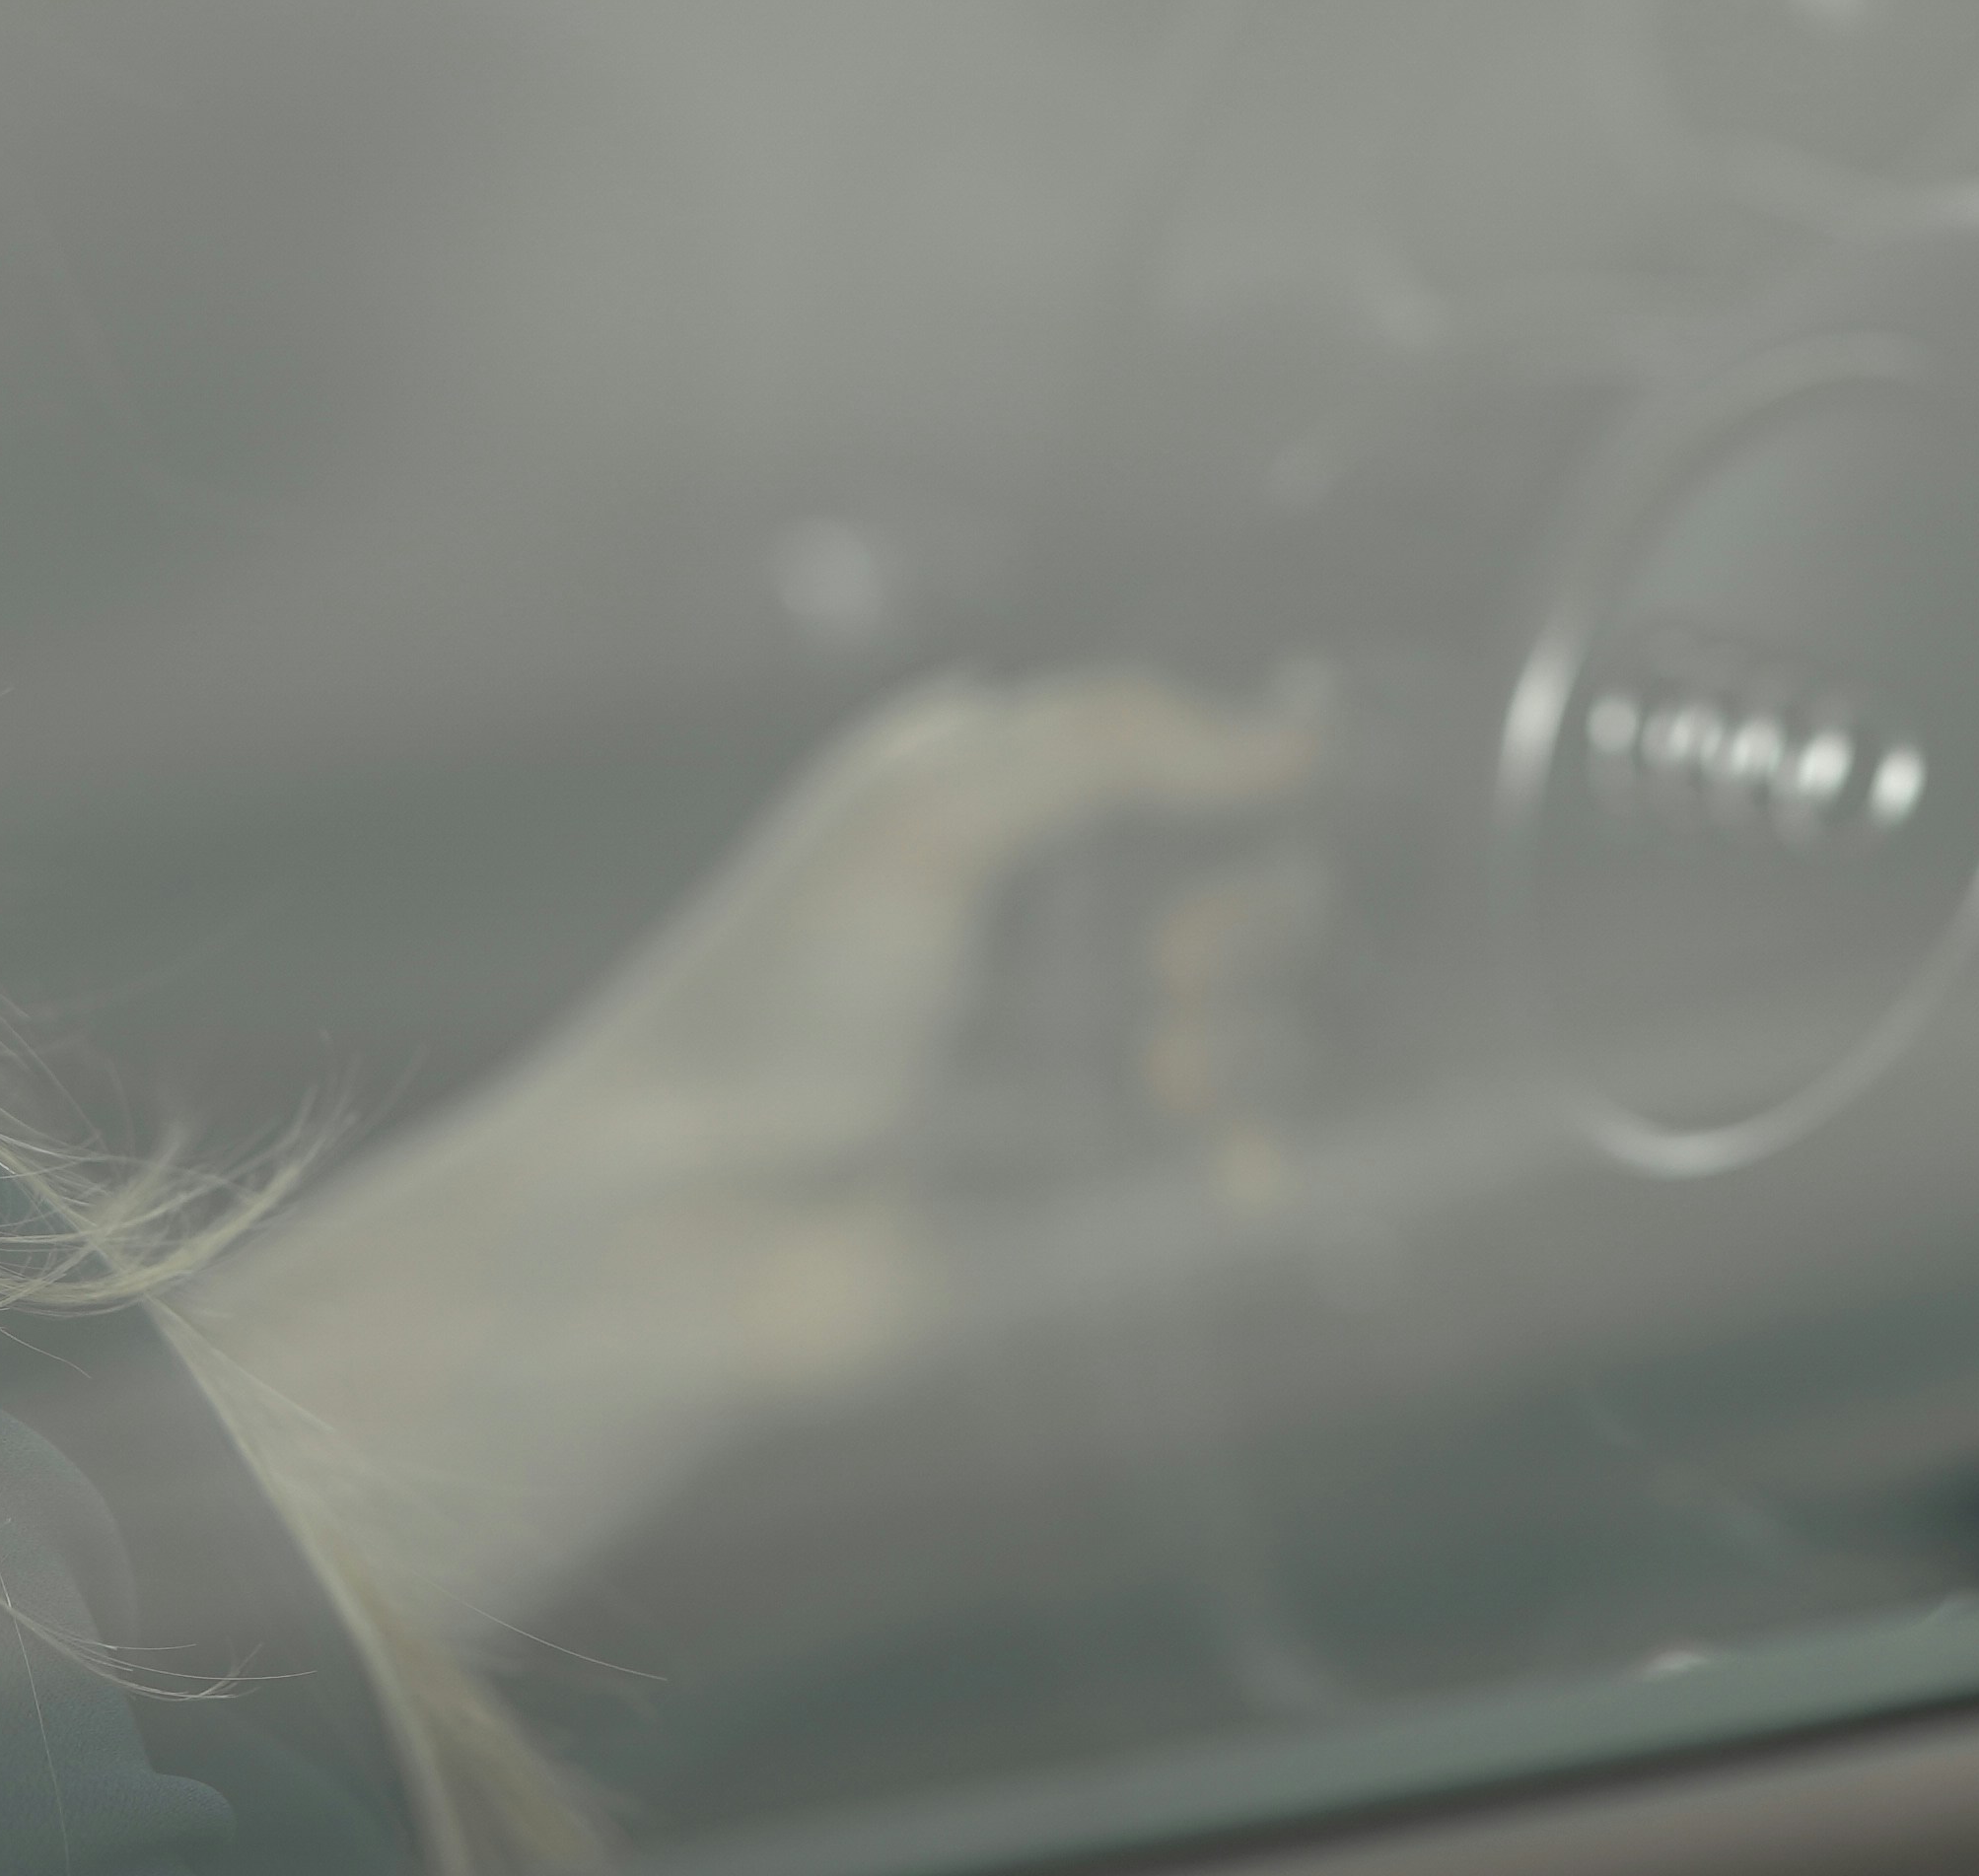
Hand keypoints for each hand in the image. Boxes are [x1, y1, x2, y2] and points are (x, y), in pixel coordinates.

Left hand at [168, 668, 1323, 1654]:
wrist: (688, 1241)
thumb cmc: (774, 1005)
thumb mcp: (918, 813)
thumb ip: (1103, 740)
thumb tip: (1290, 737)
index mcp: (1013, 805)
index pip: (1206, 757)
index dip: (1259, 780)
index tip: (1261, 810)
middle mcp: (1064, 926)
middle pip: (1274, 890)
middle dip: (1267, 918)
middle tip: (1175, 969)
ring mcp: (1091, 1065)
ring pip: (1283, 1026)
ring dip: (1264, 1043)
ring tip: (1165, 1075)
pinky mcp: (1104, 1199)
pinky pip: (1255, 1158)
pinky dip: (1271, 1151)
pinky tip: (1235, 1168)